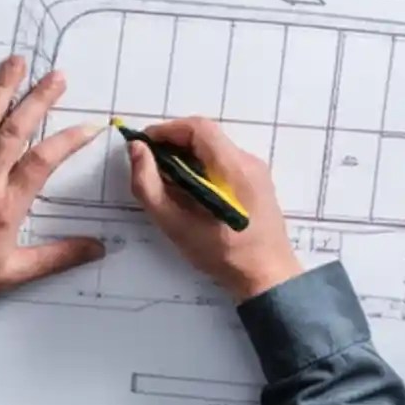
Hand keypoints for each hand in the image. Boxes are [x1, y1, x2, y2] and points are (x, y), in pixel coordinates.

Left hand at [0, 57, 105, 331]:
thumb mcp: (14, 272)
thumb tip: (96, 249)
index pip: (43, 162)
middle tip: (57, 76)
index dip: (69, 141)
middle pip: (15, 130)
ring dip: (0, 88)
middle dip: (38, 99)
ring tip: (16, 62)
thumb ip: (58, 257)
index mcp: (5, 206)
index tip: (89, 126)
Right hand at [128, 117, 302, 301]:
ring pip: (215, 148)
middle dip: (173, 143)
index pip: (197, 127)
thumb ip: (149, 185)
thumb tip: (137, 149)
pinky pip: (225, 161)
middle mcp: (248, 160)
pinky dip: (203, 166)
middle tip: (151, 164)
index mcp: (232, 167)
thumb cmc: (222, 254)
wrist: (267, 276)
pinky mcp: (258, 181)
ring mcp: (256, 170)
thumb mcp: (176, 225)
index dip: (166, 130)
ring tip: (167, 180)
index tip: (144, 145)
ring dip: (187, 155)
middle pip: (206, 135)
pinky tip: (190, 191)